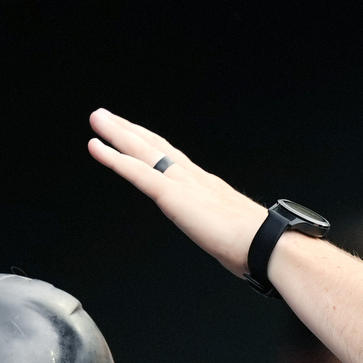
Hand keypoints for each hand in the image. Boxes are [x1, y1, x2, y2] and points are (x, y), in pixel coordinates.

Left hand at [87, 108, 269, 277]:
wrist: (265, 243)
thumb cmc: (255, 245)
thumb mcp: (231, 233)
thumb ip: (222, 231)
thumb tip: (230, 244)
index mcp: (205, 187)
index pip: (171, 159)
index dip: (151, 144)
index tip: (135, 134)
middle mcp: (192, 177)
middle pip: (154, 146)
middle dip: (129, 131)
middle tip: (106, 117)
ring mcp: (181, 183)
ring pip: (142, 151)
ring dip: (117, 133)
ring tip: (98, 120)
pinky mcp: (172, 195)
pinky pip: (137, 172)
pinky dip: (114, 159)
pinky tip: (97, 148)